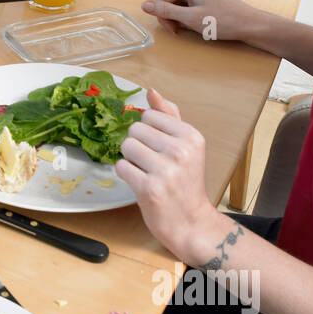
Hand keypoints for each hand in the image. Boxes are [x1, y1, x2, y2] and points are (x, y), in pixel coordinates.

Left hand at [116, 88, 221, 258]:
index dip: (148, 131)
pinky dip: (126, 173)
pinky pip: (121, 167)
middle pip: (135, 129)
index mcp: (191, 136)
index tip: (158, 147)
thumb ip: (169, 117)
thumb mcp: (186, 145)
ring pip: (126, 146)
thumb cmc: (185, 182)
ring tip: (145, 171)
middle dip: (137, 144)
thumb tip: (151, 91)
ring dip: (130, 159)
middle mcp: (181, 151)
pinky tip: (140, 182)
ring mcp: (165, 170)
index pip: (150, 115)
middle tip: (151, 162)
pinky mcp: (149, 188)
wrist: (190, 222)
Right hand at [142, 0, 258, 41]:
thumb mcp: (190, 18)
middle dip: (171, 18)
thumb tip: (144, 5)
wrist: (249, 24)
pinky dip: (189, 18)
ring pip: (177, 6)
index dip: (163, 17)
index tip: (175, 30)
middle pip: (168, 1)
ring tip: (195, 27)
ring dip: (180, 19)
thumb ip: (165, 11)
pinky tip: (199, 24)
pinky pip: (188, 7)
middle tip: (183, 30)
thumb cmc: (223, 21)